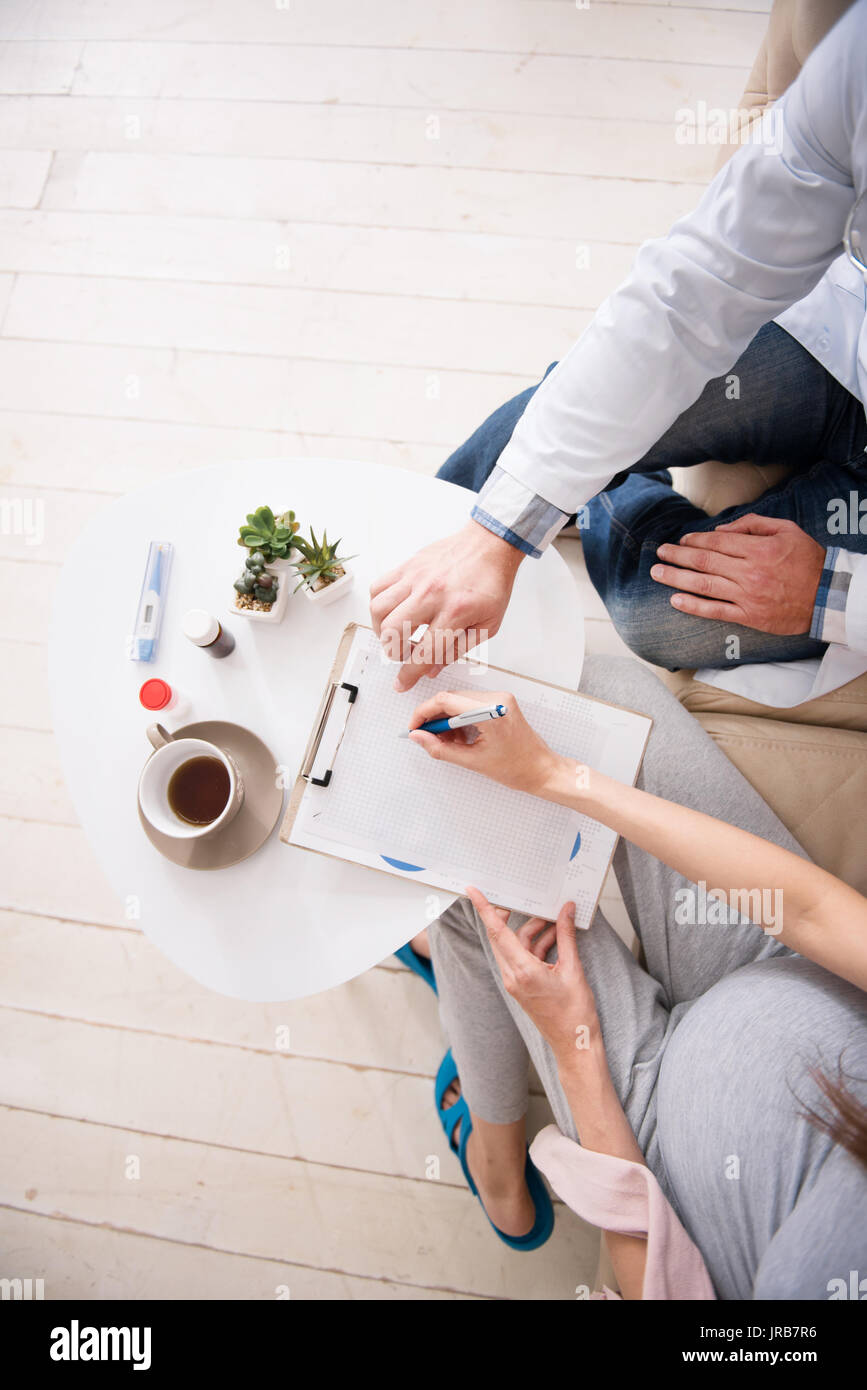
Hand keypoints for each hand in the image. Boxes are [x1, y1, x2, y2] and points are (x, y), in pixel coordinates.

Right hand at [369, 521, 523, 690]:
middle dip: (393, 652)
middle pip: (394, 632)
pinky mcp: (408, 566)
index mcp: (456, 612)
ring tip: (393, 634)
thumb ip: (458, 649)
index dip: (409, 674)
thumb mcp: (487, 625)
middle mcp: (432, 594)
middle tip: (402, 654)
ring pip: (379, 609)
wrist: (490, 545)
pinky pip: (378, 587)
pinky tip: (391, 611)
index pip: (424, 652)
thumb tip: (432, 669)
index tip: (401, 683)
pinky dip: (378, 605)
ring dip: (381, 630)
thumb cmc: (491, 583)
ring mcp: (416, 578)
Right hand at [407, 688, 563, 795]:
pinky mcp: (501, 701)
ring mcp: (500, 698)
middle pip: (451, 698)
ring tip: (447, 743)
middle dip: (434, 718)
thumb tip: (417, 737)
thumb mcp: (472, 762)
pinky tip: (459, 737)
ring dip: (446, 719)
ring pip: (458, 700)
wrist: (541, 769)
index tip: (414, 728)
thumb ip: (440, 749)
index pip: (446, 700)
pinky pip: (470, 703)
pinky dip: (459, 719)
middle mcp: (497, 699)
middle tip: (425, 737)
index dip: (423, 713)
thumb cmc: (516, 768)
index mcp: (491, 713)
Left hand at [468, 888, 602, 1062]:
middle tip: (528, 902)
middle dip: (513, 917)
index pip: (497, 932)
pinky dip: (535, 946)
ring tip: (556, 923)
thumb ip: (566, 936)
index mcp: (523, 971)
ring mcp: (515, 983)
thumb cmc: (575, 1014)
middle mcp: (513, 977)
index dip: (484, 909)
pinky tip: (555, 940)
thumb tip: (566, 911)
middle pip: (502, 936)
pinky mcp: (521, 987)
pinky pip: (521, 958)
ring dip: (532, 932)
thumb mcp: (574, 969)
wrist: (574, 1045)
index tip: (473, 892)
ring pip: (514, 946)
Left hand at [650, 515, 824, 634]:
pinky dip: (693, 606)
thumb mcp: (786, 530)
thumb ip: (752, 525)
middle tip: (659, 553)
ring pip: (704, 585)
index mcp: (758, 549)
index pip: (716, 544)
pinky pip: (715, 611)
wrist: (828, 596)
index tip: (680, 541)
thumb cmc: (808, 560)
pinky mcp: (749, 616)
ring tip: (657, 573)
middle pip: (704, 562)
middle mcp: (749, 572)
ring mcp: (747, 596)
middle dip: (677, 556)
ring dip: (676, 578)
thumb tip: (720, 532)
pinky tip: (675, 600)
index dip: (694, 541)